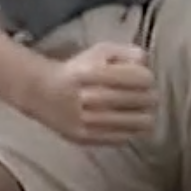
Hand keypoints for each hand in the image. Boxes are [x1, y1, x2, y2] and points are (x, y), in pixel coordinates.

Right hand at [23, 42, 156, 147]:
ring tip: (139, 111)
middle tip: (146, 96)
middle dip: (149, 97)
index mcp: (94, 72)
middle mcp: (90, 97)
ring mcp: (87, 120)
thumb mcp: (100, 51)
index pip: (142, 78)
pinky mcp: (85, 137)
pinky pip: (124, 138)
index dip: (147, 78)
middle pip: (144, 100)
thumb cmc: (77, 70)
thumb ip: (127, 52)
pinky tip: (126, 123)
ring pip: (139, 123)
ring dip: (144, 115)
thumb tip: (147, 65)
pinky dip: (130, 130)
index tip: (143, 79)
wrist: (41, 93)